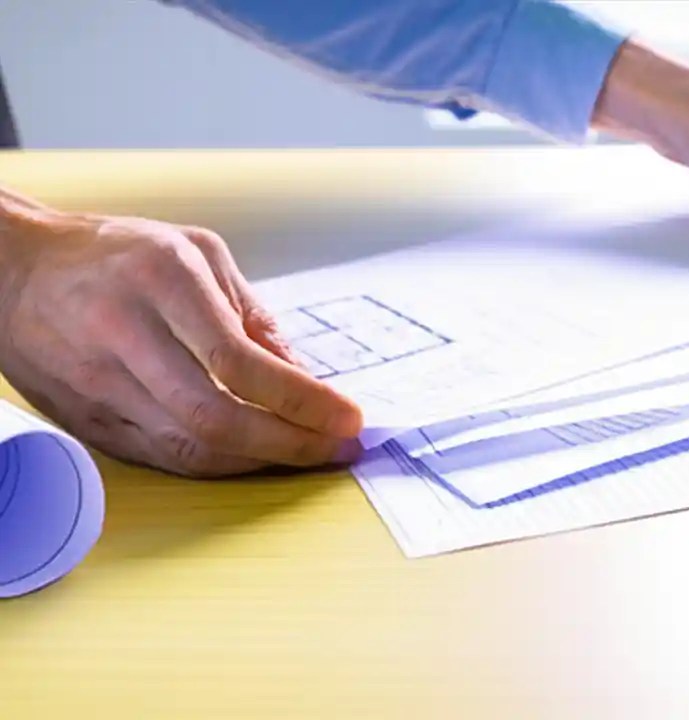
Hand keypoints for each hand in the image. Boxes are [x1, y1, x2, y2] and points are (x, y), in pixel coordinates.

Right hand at [0, 203, 363, 476]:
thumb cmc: (116, 254)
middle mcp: (124, 334)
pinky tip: (257, 457)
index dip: (303, 400)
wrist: (10, 270)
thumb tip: (302, 376)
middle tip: (336, 448)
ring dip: (261, 461)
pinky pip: (163, 457)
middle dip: (290, 443)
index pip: (240, 363)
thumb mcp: (195, 252)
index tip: (347, 417)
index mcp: (161, 280)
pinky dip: (219, 464)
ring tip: (308, 454)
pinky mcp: (85, 419)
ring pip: (189, 448)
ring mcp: (97, 383)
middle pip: (215, 417)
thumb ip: (253, 314)